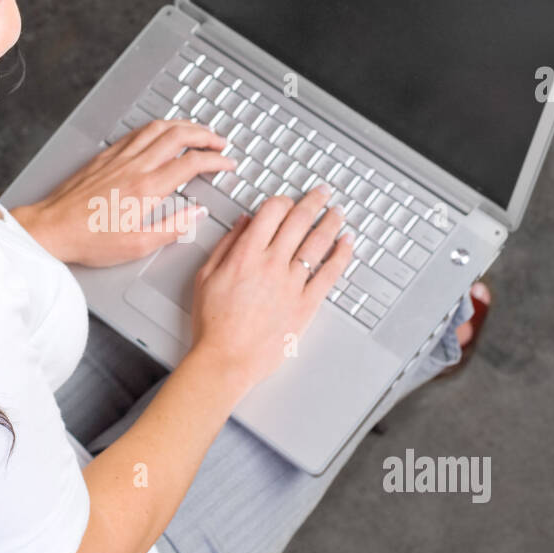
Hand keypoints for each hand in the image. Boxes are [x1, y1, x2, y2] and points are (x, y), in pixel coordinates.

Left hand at [12, 119, 236, 266]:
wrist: (52, 229)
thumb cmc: (89, 239)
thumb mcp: (137, 245)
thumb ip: (172, 228)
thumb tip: (196, 214)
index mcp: (147, 189)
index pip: (191, 164)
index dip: (216, 160)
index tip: (227, 163)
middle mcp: (134, 167)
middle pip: (178, 136)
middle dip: (205, 135)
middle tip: (219, 142)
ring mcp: (118, 158)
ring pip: (158, 128)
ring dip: (183, 125)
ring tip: (196, 131)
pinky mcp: (105, 156)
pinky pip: (137, 133)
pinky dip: (157, 128)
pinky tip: (161, 133)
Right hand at [189, 184, 354, 394]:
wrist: (226, 360)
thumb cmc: (213, 324)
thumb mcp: (206, 277)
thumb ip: (226, 245)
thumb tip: (243, 222)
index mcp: (245, 255)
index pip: (272, 212)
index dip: (283, 200)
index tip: (288, 200)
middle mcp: (271, 264)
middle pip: (299, 221)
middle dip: (314, 201)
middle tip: (322, 192)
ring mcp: (291, 284)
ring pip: (318, 243)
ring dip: (331, 222)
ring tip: (338, 211)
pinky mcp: (306, 305)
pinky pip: (330, 274)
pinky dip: (342, 255)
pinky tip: (347, 243)